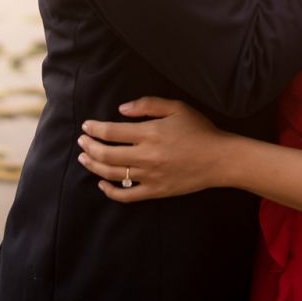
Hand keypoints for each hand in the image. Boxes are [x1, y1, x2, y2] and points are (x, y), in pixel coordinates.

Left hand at [78, 97, 229, 202]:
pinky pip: (126, 195)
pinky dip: (110, 191)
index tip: (86, 126)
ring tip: (85, 158)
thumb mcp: (177, 107)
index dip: (94, 129)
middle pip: (106, 154)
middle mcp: (146, 156)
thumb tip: (121, 109)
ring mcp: (150, 176)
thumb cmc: (199, 130)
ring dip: (93, 166)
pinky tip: (102, 184)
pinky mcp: (155, 191)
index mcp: (150, 133)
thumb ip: (147, 105)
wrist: (219, 159)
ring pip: (112, 174)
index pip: (111, 132)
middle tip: (82, 141)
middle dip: (89, 146)